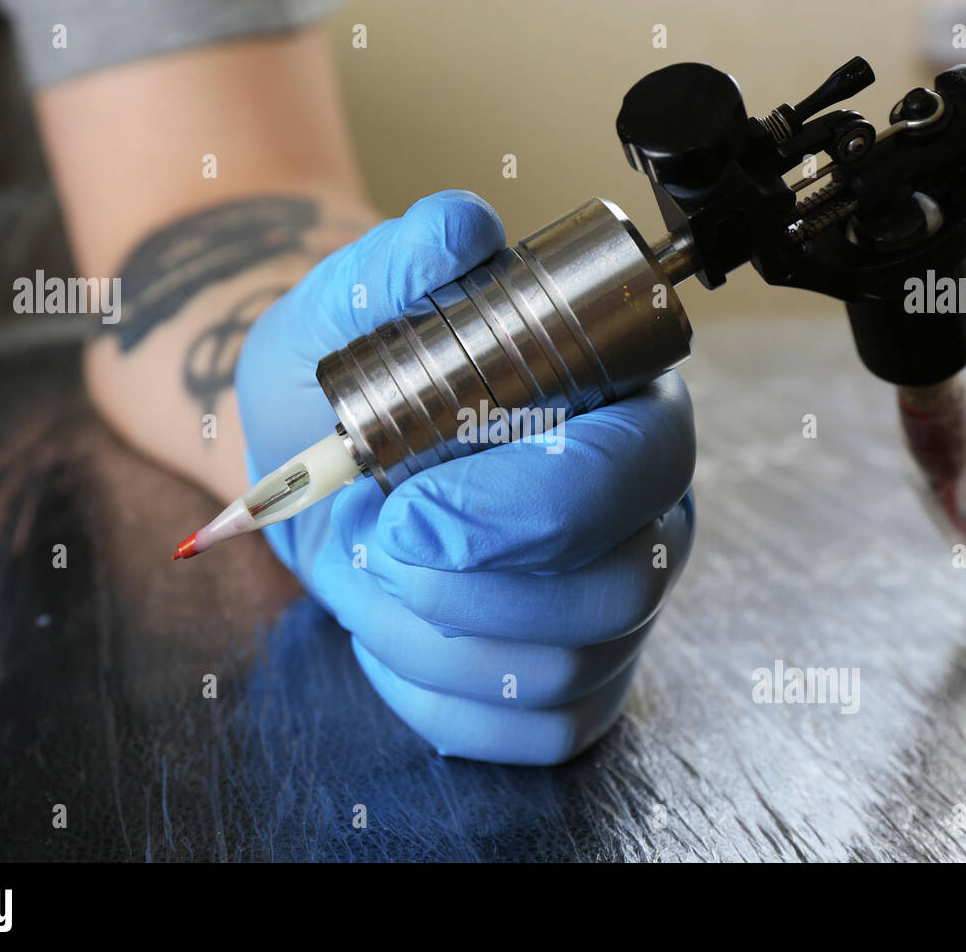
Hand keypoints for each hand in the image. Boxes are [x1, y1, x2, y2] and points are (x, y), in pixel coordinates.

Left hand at [236, 190, 695, 764]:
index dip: (527, 508)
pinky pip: (542, 734)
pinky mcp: (581, 682)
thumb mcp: (346, 312)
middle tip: (380, 546)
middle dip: (472, 589)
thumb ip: (401, 261)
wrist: (321, 460)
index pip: (630, 471)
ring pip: (567, 670)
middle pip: (617, 589)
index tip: (409, 509)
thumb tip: (460, 230)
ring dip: (435, 638)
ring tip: (378, 575)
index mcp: (620, 406)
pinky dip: (443, 699)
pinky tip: (398, 633)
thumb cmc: (346, 383)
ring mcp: (618, 605)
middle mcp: (643, 510)